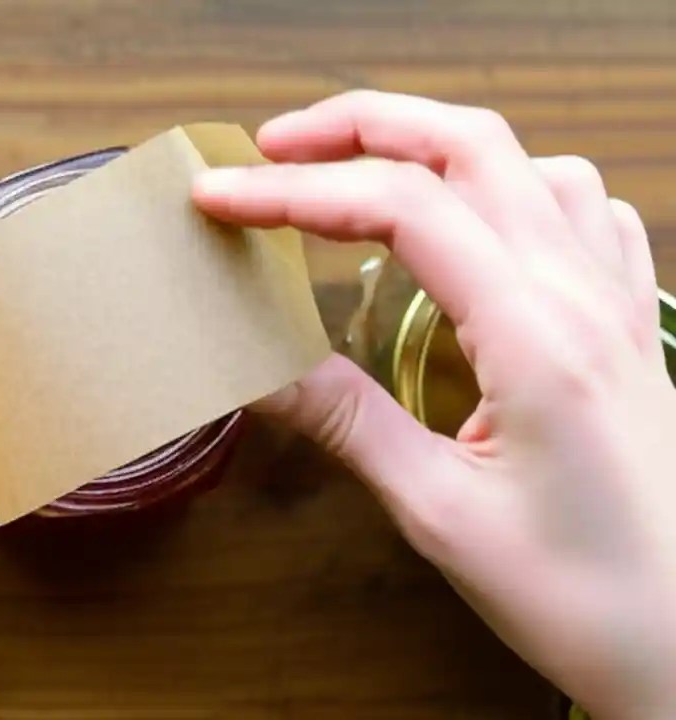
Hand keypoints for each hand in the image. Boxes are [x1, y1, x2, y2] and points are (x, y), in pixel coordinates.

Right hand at [194, 90, 675, 719]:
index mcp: (538, 337)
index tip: (218, 198)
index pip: (403, 208)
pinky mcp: (630, 325)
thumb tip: (255, 363)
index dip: (296, 190)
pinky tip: (478, 219)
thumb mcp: (439, 513)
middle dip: (360, 125)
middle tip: (271, 146)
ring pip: (529, 163)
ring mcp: (618, 303)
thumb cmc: (581, 597)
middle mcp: (584, 296)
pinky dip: (514, 185)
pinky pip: (583, 211)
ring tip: (359, 172)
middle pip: (470, 144)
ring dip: (433, 145)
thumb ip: (347, 421)